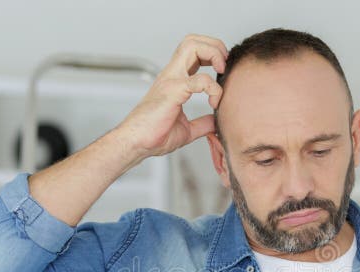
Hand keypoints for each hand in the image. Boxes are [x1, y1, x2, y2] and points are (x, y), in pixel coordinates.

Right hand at [116, 34, 227, 157]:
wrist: (136, 144)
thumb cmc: (153, 136)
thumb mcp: (186, 130)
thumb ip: (202, 123)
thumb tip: (216, 122)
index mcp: (174, 81)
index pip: (193, 51)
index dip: (212, 55)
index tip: (222, 75)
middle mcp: (172, 75)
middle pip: (193, 40)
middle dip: (215, 47)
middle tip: (223, 67)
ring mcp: (171, 81)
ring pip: (192, 46)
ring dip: (213, 54)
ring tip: (220, 73)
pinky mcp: (172, 91)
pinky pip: (199, 79)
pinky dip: (213, 88)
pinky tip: (214, 102)